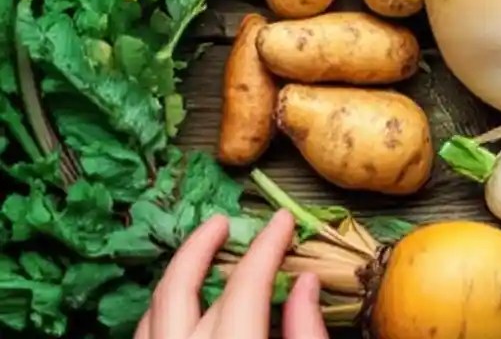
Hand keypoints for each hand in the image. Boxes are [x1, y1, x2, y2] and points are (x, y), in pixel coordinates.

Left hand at [135, 210, 327, 338]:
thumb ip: (306, 331)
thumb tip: (307, 283)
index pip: (245, 288)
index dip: (266, 248)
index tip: (282, 220)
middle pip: (178, 291)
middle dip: (199, 248)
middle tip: (222, 221)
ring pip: (152, 312)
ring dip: (176, 277)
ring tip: (200, 255)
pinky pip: (146, 335)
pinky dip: (161, 312)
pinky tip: (182, 306)